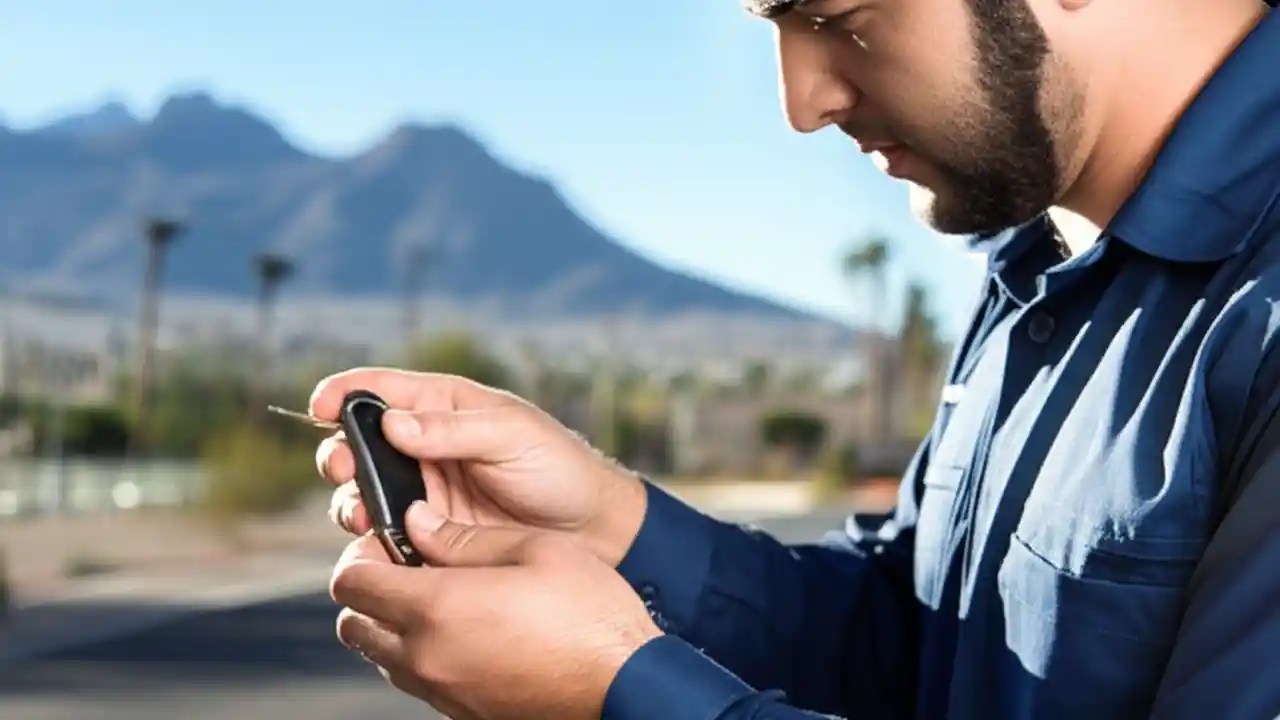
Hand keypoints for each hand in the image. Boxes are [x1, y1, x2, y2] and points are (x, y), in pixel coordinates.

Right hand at [311, 368, 647, 565]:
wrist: (594, 532)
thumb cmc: (559, 468)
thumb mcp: (511, 436)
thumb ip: (451, 430)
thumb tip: (392, 423)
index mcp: (443, 407)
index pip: (381, 390)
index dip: (343, 393)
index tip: (319, 407)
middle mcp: (425, 448)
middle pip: (357, 445)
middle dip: (338, 455)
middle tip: (343, 470)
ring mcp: (425, 493)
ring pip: (363, 493)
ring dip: (351, 500)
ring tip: (363, 511)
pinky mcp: (431, 536)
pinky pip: (386, 535)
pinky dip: (374, 539)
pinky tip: (380, 545)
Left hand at [330, 501, 662, 719]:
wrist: (624, 684)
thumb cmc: (589, 614)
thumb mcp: (533, 550)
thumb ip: (463, 537)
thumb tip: (418, 522)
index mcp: (437, 608)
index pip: (351, 581)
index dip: (362, 553)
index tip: (389, 540)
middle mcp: (427, 657)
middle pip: (353, 622)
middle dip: (370, 590)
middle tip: (409, 567)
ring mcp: (443, 691)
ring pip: (381, 656)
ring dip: (393, 625)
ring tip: (442, 600)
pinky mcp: (461, 711)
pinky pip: (418, 680)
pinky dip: (424, 655)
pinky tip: (468, 632)